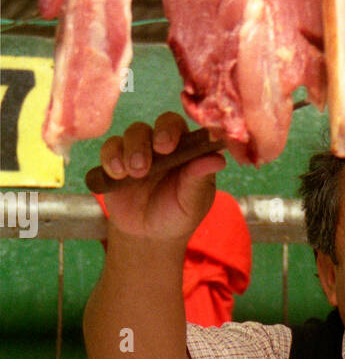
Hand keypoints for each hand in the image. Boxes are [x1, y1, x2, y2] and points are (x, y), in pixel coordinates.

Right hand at [98, 113, 225, 241]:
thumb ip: (199, 180)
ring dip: (133, 149)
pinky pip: (111, 148)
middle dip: (157, 135)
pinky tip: (118, 174)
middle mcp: (166, 145)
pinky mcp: (117, 159)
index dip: (176, 130)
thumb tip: (218, 160)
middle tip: (156, 152)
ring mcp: (141, 149)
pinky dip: (111, 158)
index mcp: (189, 151)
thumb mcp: (191, 202)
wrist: (148, 235)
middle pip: (161, 123)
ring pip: (135, 132)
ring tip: (135, 173)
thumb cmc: (178, 215)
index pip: (187, 128)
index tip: (169, 145)